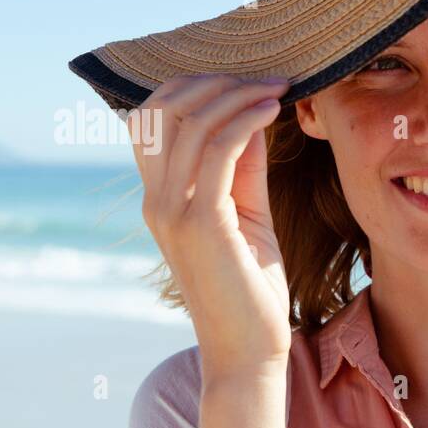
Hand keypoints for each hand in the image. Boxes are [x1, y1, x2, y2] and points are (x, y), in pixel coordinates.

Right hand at [129, 73, 291, 380]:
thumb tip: (253, 115)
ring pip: (191, 122)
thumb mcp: (248, 215)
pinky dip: (245, 119)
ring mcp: (173, 211)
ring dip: (238, 94)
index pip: (151, 118)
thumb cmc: (251, 288)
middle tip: (264, 76)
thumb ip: (244, 168)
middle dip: (215, 81)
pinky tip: (272, 110)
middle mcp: (156, 200)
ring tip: (276, 88)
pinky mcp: (201, 223)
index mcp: (158, 197)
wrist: (249, 351)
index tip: (243, 79)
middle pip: (164, 108)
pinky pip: (218, 150)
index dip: (192, 86)